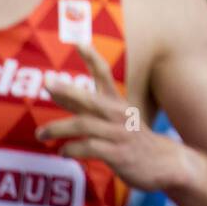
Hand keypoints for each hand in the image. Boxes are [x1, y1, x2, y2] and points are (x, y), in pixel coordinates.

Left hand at [36, 43, 182, 191]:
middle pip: (89, 99)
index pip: (104, 74)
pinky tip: (63, 152)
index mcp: (117, 103)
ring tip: (40, 134)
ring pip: (84, 125)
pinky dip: (72, 149)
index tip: (77, 42)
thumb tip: (56, 92)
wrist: (166, 164)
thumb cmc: (134, 140)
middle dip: (67, 90)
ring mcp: (119, 134)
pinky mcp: (118, 154)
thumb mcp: (116, 118)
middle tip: (46, 83)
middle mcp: (118, 114)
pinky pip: (89, 148)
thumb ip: (87, 107)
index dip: (92, 57)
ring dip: (58, 129)